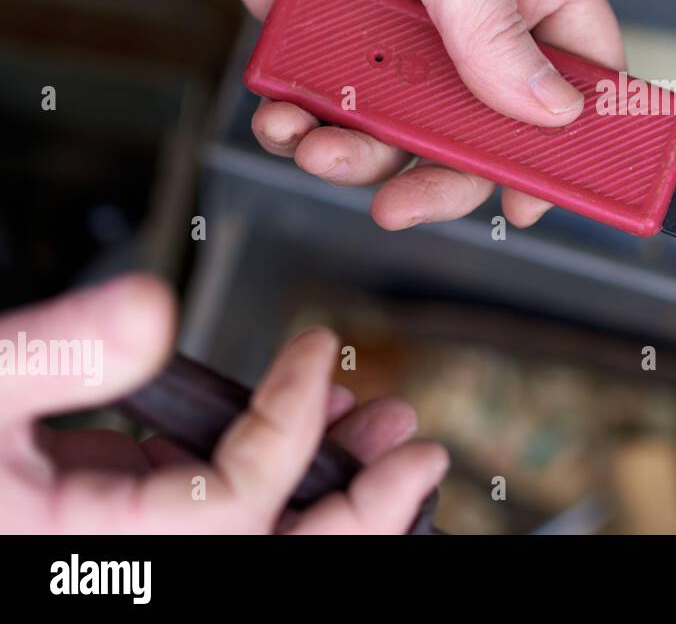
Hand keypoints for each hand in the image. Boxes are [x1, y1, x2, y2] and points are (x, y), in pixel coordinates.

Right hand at [0, 275, 447, 532]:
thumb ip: (51, 355)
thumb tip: (149, 306)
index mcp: (86, 557)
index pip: (233, 506)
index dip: (291, 426)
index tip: (315, 348)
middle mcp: (125, 572)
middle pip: (275, 562)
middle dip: (362, 514)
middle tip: (421, 453)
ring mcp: (128, 553)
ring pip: (258, 547)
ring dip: (333, 495)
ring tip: (383, 434)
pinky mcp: (121, 529)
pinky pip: (221, 517)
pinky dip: (270, 476)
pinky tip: (304, 424)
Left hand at [54, 0, 625, 229]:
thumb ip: (496, 33)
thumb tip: (550, 111)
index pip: (574, 66)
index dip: (570, 134)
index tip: (541, 191)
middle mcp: (460, 9)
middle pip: (479, 123)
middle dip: (443, 171)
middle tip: (409, 200)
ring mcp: (389, 26)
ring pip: (396, 128)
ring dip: (359, 155)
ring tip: (326, 148)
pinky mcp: (320, 34)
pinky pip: (324, 106)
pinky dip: (303, 129)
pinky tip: (288, 120)